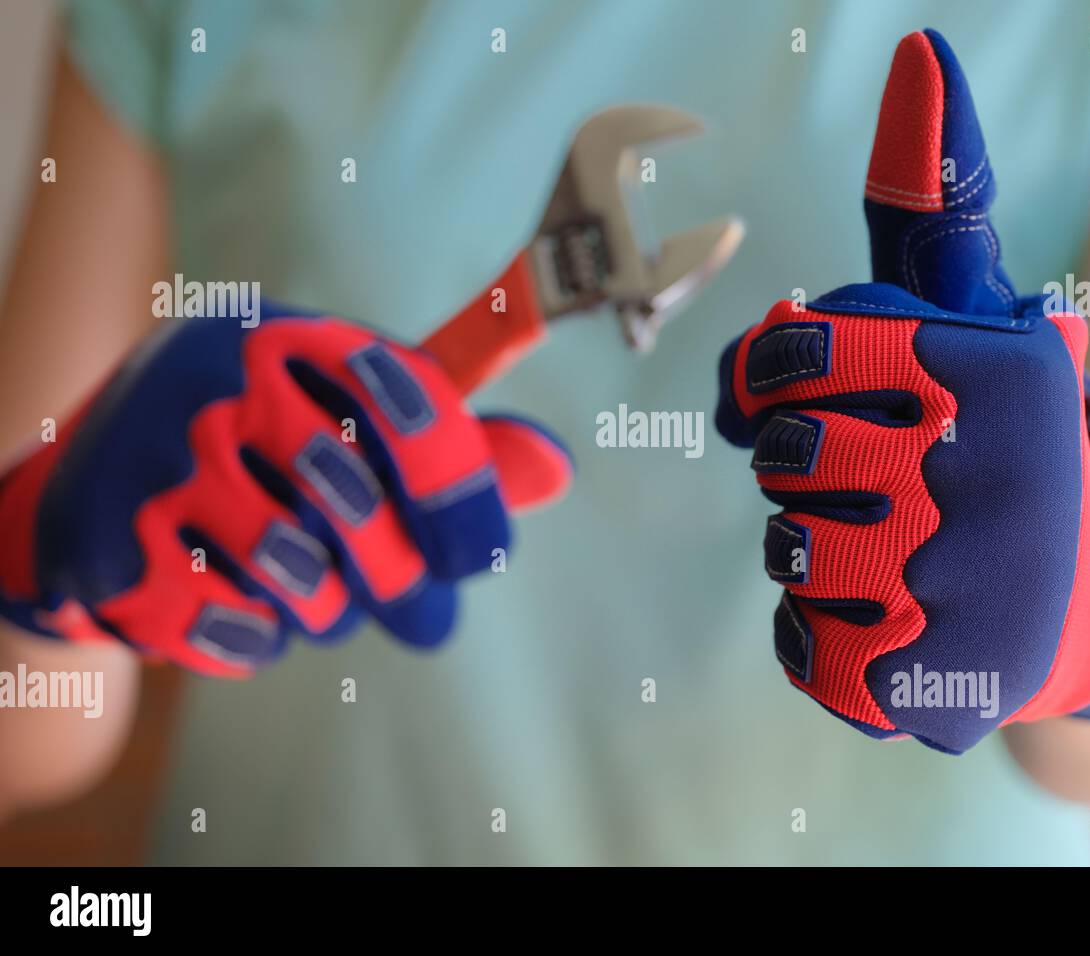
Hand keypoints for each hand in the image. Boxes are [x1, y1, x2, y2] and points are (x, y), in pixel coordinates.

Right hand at [0, 303, 570, 675]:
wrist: (96, 485)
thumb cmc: (259, 449)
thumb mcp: (346, 418)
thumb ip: (445, 439)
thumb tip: (554, 468)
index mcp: (294, 336)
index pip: (406, 398)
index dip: (458, 487)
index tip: (481, 557)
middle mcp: (223, 379)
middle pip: (352, 502)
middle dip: (398, 576)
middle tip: (426, 621)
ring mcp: (161, 455)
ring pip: (300, 575)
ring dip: (326, 609)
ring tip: (314, 595)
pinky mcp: (115, 540)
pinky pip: (237, 623)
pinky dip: (258, 637)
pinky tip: (242, 608)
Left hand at [715, 30, 1089, 769]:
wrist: (1078, 596)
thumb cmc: (992, 433)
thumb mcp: (973, 314)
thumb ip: (932, 203)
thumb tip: (921, 49)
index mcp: (996, 371)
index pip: (791, 351)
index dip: (782, 371)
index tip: (818, 381)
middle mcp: (988, 478)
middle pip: (780, 453)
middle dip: (806, 459)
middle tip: (875, 471)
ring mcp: (957, 595)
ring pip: (786, 551)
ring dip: (815, 543)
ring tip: (892, 543)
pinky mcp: (921, 689)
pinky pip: (797, 643)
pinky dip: (818, 628)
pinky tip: (885, 613)